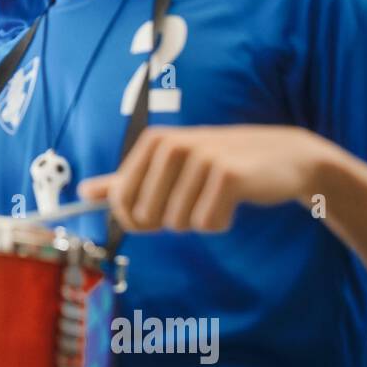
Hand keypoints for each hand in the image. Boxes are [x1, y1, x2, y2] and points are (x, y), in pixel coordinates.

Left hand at [77, 126, 336, 232]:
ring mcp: (200, 157)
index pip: (120, 200)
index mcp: (153, 142)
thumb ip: (125, 180)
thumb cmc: (219, 164)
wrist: (283, 157)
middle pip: (145, 216)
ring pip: (178, 223)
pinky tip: (234, 201)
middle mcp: (172, 145)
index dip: (138, 217)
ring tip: (217, 195)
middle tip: (196, 197)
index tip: (162, 206)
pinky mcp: (228, 175)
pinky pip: (208, 223)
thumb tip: (84, 191)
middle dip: (170, 220)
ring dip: (199, 220)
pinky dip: (220, 222)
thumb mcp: (169, 166)